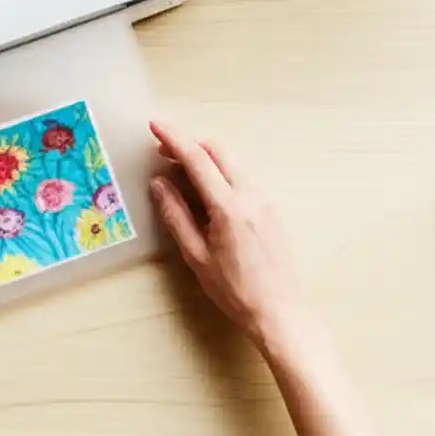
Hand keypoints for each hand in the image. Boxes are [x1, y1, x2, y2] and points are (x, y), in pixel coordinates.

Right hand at [147, 119, 306, 344]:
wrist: (280, 310)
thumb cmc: (234, 290)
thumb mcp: (196, 256)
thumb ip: (176, 215)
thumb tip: (159, 184)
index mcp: (228, 206)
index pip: (197, 159)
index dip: (173, 138)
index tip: (155, 125)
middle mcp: (250, 195)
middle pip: (218, 151)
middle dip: (189, 143)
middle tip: (163, 150)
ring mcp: (264, 200)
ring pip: (232, 162)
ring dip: (206, 157)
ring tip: (180, 170)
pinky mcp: (271, 209)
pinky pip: (243, 177)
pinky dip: (221, 172)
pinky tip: (207, 190)